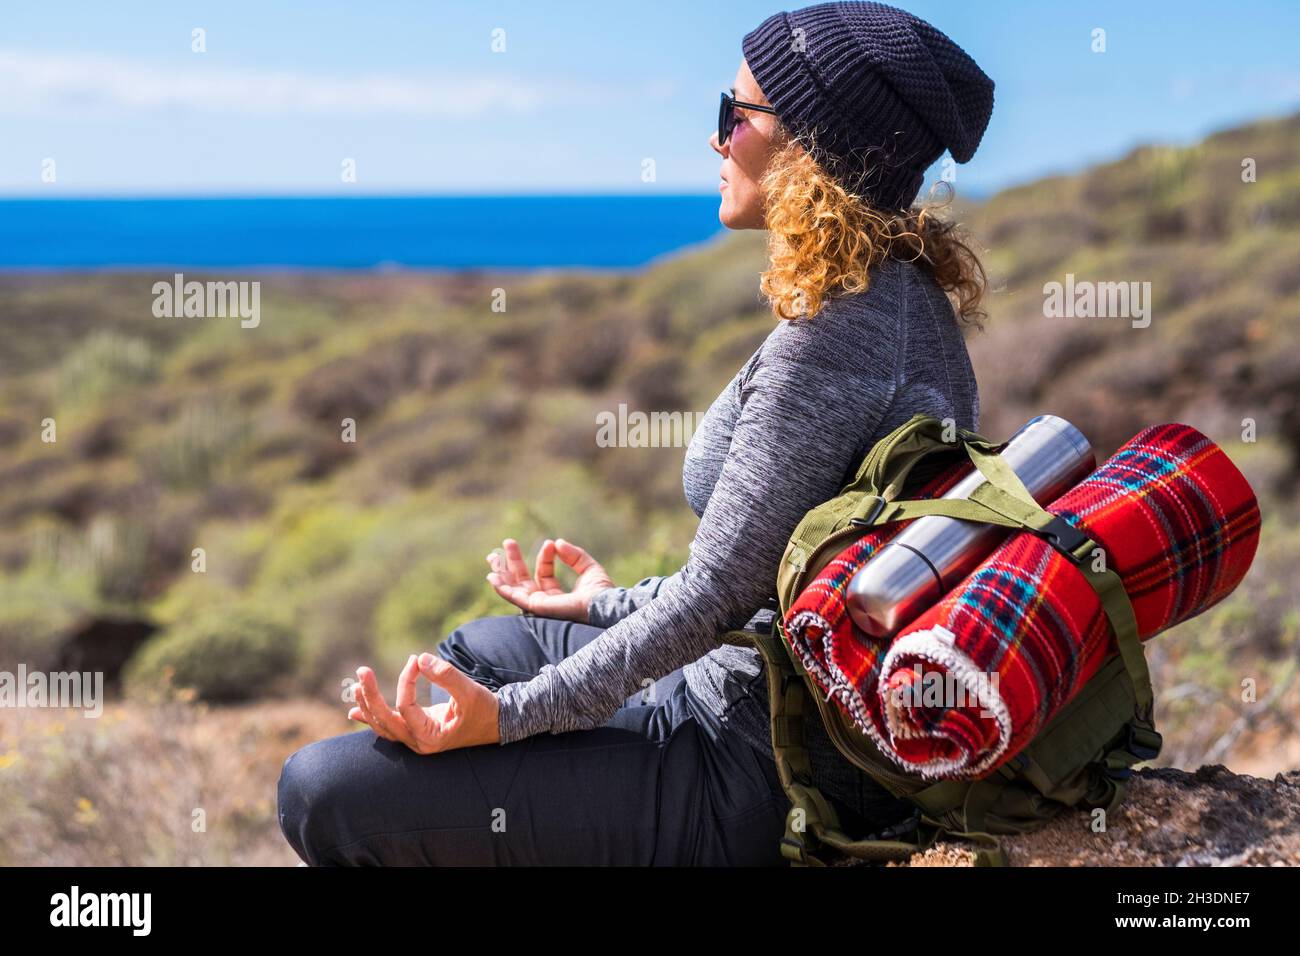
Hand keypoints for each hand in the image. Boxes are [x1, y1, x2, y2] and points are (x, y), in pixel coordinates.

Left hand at [348, 653, 499, 753]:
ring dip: (368, 706)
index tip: (415, 660)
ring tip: (356, 687)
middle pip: (385, 721)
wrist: (497, 724)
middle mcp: (419, 742)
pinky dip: (371, 718)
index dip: (406, 682)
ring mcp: (416, 739)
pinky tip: (354, 710)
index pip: (406, 708)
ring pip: (383, 726)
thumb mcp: (470, 691)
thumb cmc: (485, 709)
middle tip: (362, 671)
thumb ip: (446, 675)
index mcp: (431, 737)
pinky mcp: (416, 731)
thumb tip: (421, 659)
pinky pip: (389, 727)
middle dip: (371, 696)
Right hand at [485, 537, 612, 622]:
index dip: (544, 557)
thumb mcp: (588, 568)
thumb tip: (557, 542)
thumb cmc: (601, 593)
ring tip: (492, 556)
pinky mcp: (536, 607)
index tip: (550, 544)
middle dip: (513, 562)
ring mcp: (539, 606)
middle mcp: (546, 602)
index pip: (544, 573)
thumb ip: (574, 555)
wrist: (602, 605)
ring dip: (502, 572)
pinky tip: (492, 577)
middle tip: (507, 542)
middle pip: (523, 581)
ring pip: (514, 589)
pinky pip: (514, 597)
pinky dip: (502, 588)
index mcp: (557, 595)